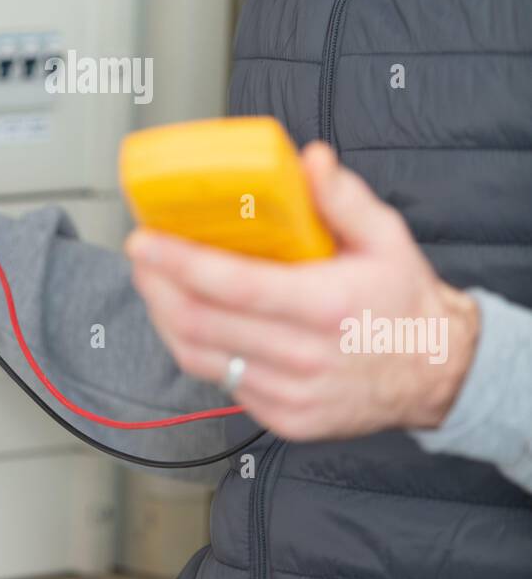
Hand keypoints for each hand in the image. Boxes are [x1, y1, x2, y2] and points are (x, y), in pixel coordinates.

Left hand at [126, 141, 479, 440]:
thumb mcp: (386, 237)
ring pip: (199, 358)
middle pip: (200, 324)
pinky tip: (192, 318)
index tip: (145, 240)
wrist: (436, 375)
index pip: (233, 286)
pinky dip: (197, 347)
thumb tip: (308, 159)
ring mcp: (290, 394)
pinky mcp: (283, 419)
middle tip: (141, 254)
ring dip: (165, 317)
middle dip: (156, 286)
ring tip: (155, 282)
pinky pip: (221, 382)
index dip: (179, 263)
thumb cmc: (403, 303)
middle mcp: (304, 356)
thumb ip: (342, 197)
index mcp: (326, 306)